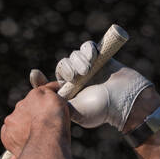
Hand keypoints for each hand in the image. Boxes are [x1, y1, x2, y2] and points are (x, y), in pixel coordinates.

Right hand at [0, 80, 70, 158]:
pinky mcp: (37, 95)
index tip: (35, 132)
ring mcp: (24, 104)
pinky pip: (48, 89)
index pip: (15, 126)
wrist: (46, 142)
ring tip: (57, 115)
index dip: (26, 128)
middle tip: (49, 125)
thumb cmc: (35, 154)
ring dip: (45, 106)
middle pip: (26, 112)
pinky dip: (55, 90)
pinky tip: (61, 95)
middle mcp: (12, 117)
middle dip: (36, 117)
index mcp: (7, 132)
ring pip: (37, 101)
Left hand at [30, 40, 153, 132]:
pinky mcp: (99, 57)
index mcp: (69, 94)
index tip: (34, 75)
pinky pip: (87, 46)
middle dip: (67, 69)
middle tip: (76, 77)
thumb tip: (43, 95)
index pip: (51, 83)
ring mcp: (88, 68)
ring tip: (88, 69)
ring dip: (79, 60)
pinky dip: (88, 49)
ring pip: (74, 55)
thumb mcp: (75, 112)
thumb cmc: (100, 110)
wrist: (125, 101)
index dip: (41, 79)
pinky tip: (93, 56)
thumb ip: (58, 103)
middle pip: (62, 66)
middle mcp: (77, 80)